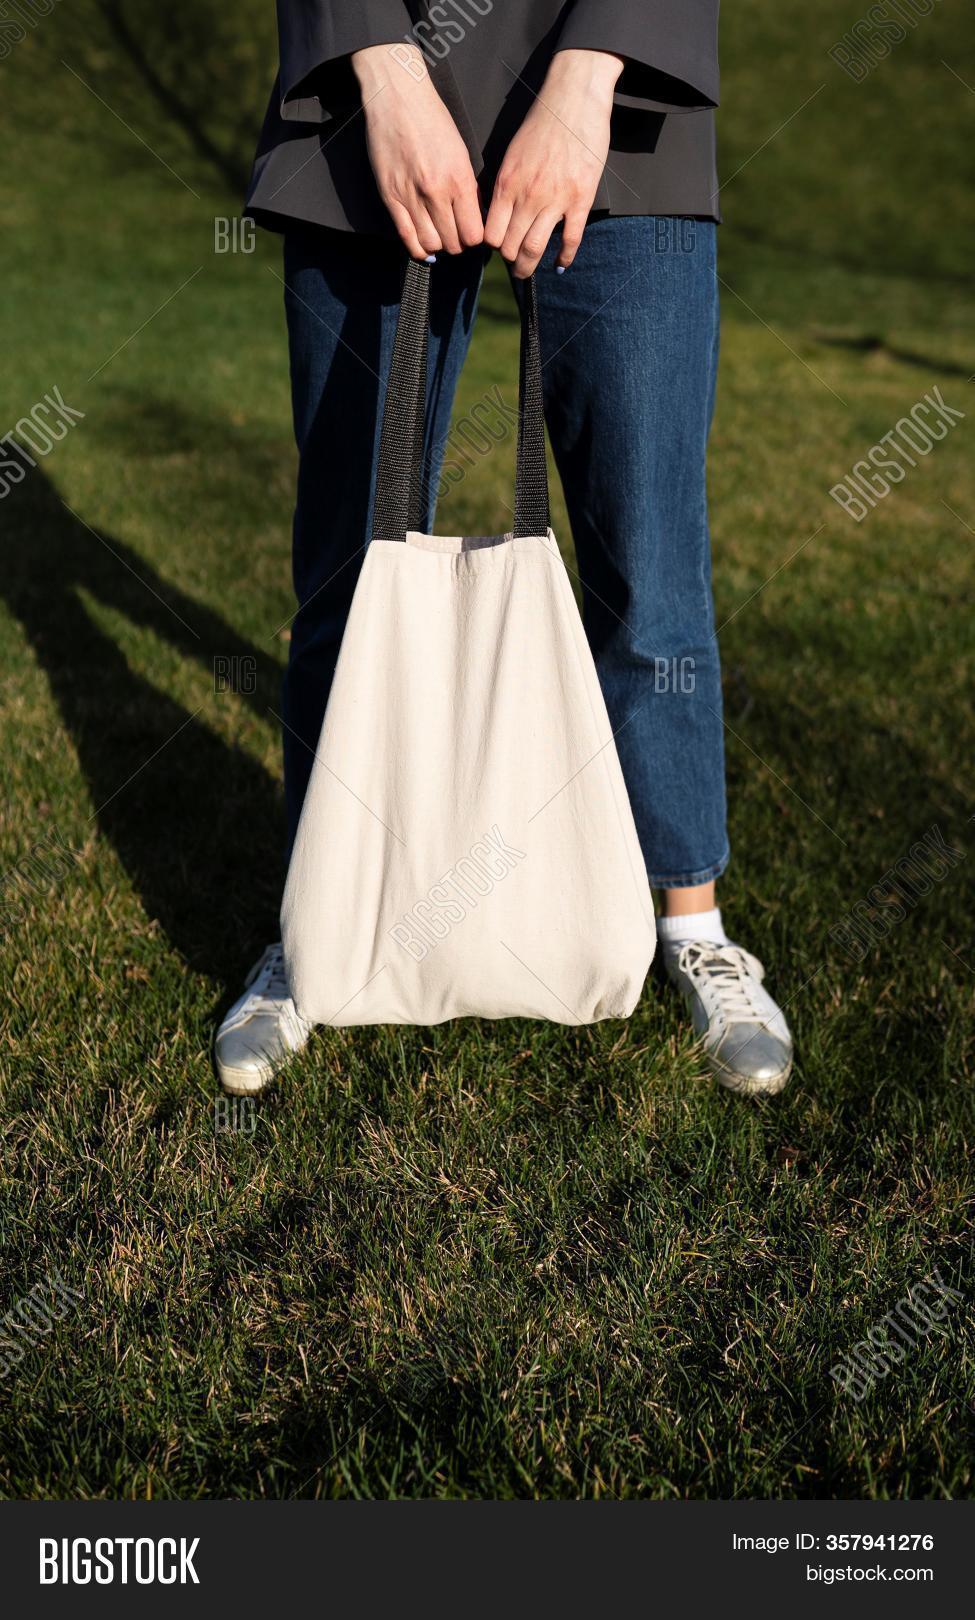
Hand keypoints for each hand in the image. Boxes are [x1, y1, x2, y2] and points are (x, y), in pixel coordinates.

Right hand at [352, 43, 483, 258]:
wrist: (398, 98)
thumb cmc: (432, 119)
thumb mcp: (461, 151)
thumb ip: (468, 186)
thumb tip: (473, 215)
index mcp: (459, 179)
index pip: (474, 233)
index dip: (475, 239)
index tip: (472, 234)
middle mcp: (436, 192)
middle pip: (453, 243)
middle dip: (458, 244)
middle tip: (456, 236)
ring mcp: (411, 196)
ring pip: (431, 244)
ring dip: (438, 246)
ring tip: (440, 237)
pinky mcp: (390, 197)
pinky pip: (406, 237)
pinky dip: (418, 248)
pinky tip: (424, 247)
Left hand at [484, 49, 622, 277]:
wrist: (574, 99)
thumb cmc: (542, 123)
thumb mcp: (512, 153)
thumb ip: (506, 184)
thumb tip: (500, 212)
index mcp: (507, 183)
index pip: (491, 233)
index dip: (493, 246)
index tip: (498, 247)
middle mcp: (528, 195)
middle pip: (510, 246)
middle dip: (510, 261)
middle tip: (513, 265)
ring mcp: (555, 199)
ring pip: (535, 248)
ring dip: (529, 267)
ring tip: (528, 272)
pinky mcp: (580, 199)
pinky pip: (570, 239)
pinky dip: (565, 257)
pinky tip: (560, 265)